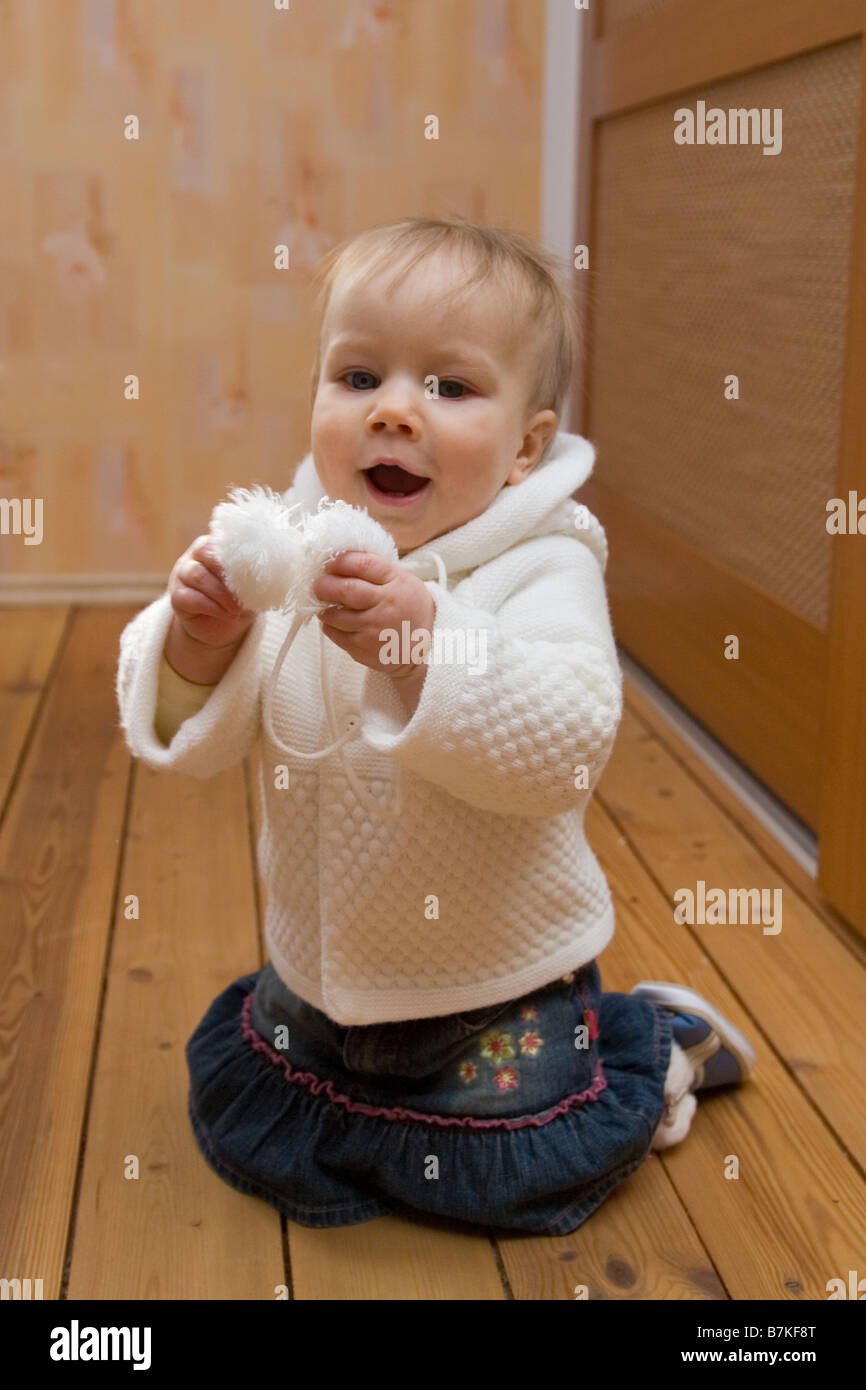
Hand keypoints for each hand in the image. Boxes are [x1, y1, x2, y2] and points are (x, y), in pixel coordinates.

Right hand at [168, 534, 256, 650]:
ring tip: (237, 608)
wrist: (222, 628)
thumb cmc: (240, 601)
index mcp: (219, 546)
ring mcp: (184, 574)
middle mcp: (198, 555)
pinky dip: (211, 607)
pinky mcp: (178, 596)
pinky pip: (190, 597)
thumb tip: (274, 575)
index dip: (238, 549)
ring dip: (220, 593)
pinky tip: (226, 614)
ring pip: (197, 574)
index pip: (224, 537)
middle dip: (228, 573)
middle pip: (206, 551)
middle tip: (245, 592)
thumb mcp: (252, 588)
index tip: (254, 565)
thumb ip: (257, 578)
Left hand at [312, 550, 435, 681]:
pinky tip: (335, 620)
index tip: (330, 562)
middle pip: (346, 590)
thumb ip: (373, 568)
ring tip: (326, 602)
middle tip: (318, 583)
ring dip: (324, 606)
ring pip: (335, 615)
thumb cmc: (407, 606)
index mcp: (396, 583)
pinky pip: (335, 634)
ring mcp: (374, 630)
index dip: (340, 561)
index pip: (363, 565)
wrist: (425, 645)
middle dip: (324, 584)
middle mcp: (386, 606)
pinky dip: (329, 625)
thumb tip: (337, 558)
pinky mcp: (363, 649)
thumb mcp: (400, 580)